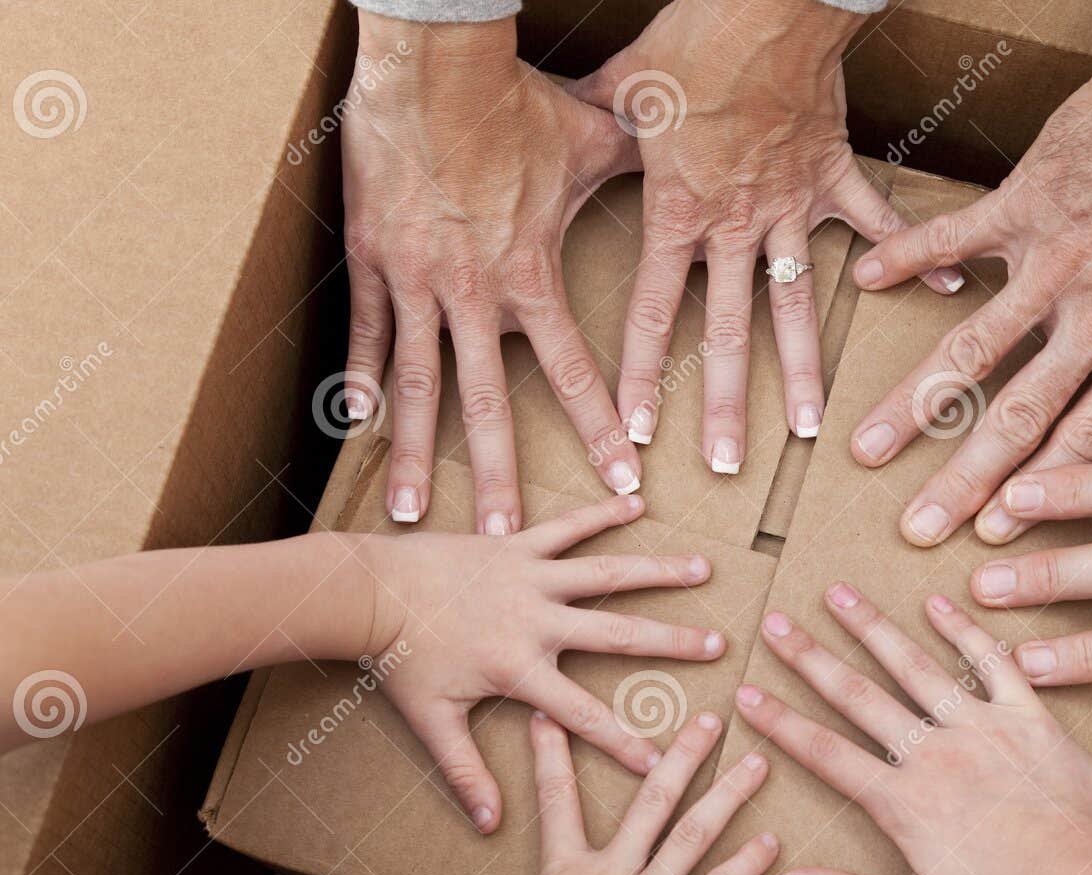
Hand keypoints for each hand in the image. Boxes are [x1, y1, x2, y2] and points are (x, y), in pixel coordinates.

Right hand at [341, 13, 641, 532]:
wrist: (431, 67)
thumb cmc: (516, 102)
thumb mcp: (593, 138)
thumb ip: (634, 166)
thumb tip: (681, 158)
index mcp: (532, 276)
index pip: (575, 372)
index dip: (599, 431)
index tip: (623, 482)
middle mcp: (474, 294)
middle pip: (488, 403)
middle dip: (497, 476)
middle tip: (500, 536)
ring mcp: (417, 282)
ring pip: (416, 385)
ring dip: (414, 453)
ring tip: (409, 512)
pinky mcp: (372, 259)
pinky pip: (365, 333)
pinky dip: (359, 380)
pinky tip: (356, 427)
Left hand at [361, 493, 727, 831]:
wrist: (368, 591)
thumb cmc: (399, 658)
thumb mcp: (432, 721)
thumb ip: (464, 772)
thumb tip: (489, 824)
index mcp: (519, 668)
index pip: (582, 715)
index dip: (624, 741)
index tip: (663, 761)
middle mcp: (536, 620)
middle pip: (617, 634)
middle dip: (672, 642)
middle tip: (718, 644)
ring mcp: (530, 577)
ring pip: (605, 573)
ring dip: (656, 572)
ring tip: (702, 568)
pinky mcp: (516, 544)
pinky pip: (566, 526)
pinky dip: (602, 514)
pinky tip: (638, 502)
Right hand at [374, 714, 777, 874]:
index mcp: (564, 872)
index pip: (557, 800)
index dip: (552, 755)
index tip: (553, 716)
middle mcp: (607, 873)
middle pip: (651, 800)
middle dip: (683, 755)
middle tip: (710, 720)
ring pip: (691, 833)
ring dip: (726, 794)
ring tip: (756, 763)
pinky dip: (744, 865)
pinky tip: (769, 843)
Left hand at [567, 0, 957, 469]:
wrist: (767, 2)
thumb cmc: (690, 41)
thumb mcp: (621, 87)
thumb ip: (589, 126)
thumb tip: (543, 128)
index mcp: (679, 211)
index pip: (653, 310)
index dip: (642, 375)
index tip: (638, 433)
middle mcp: (735, 225)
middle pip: (730, 331)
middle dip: (727, 404)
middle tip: (727, 465)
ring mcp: (790, 207)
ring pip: (799, 305)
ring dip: (805, 372)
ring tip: (814, 430)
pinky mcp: (832, 177)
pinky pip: (877, 222)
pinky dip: (913, 253)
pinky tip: (948, 292)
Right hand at [736, 584, 1091, 874]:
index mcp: (904, 802)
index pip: (825, 752)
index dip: (780, 722)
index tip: (746, 694)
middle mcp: (935, 753)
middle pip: (859, 696)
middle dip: (811, 657)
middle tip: (776, 623)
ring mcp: (983, 729)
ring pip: (916, 666)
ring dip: (873, 627)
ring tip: (839, 593)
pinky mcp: (1030, 717)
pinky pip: (992, 663)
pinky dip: (963, 630)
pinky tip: (937, 602)